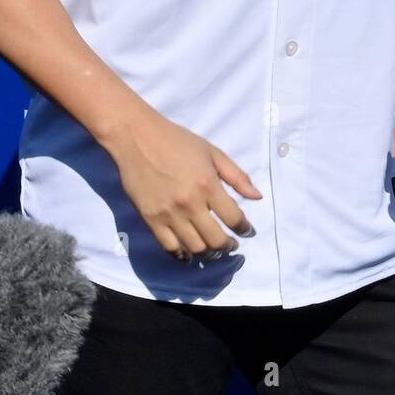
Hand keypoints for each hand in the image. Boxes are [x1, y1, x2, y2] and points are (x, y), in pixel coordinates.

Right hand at [106, 109, 261, 262]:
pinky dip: (183, 255)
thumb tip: (257, 197)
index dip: (245, 229)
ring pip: (195, 247)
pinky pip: (170, 247)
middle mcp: (190, 204)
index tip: (247, 231)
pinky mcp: (151, 220)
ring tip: (213, 250)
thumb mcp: (212, 152)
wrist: (136, 138)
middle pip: (215, 240)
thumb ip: (237, 176)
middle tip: (232, 245)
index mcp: (208, 185)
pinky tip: (189, 253)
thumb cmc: (177, 141)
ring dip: (209, 253)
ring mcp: (169, 214)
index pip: (234, 218)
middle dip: (228, 246)